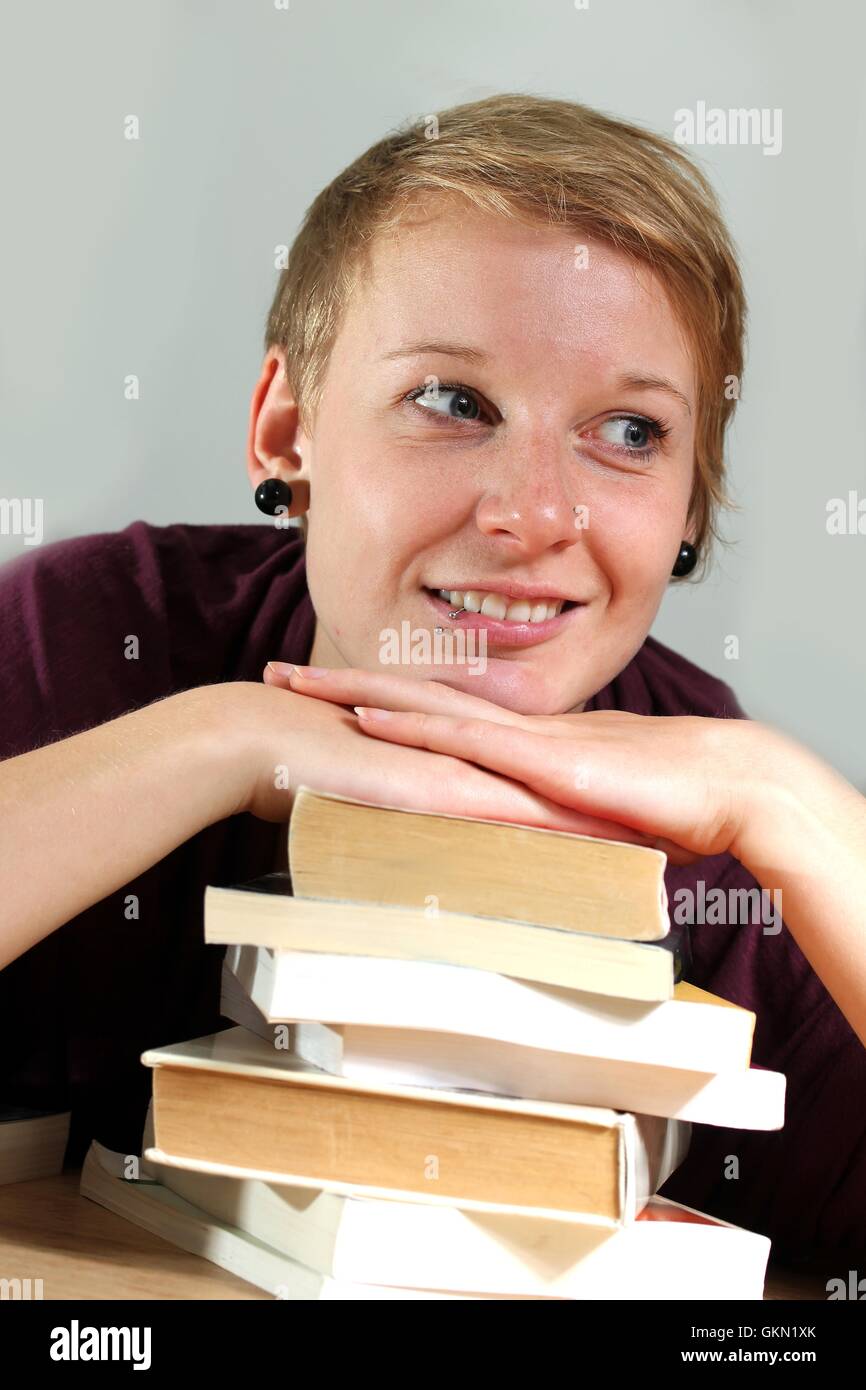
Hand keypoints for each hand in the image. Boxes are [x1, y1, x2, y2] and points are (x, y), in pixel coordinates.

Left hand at [263, 664, 865, 1046]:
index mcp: (521, 740)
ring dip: (354, 693)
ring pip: (421, 706)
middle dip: (342, 683)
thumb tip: (525, 842)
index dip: (382, 703)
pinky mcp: (538, 760)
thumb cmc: (676, 803)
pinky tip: (364, 717)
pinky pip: (460, 739)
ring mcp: (521, 739)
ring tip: (296, 680)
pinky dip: (409, 726)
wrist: (730, 786)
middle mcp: (511, 728)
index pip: (438, 715)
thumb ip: (553, 820)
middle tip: (281, 671)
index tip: (329, 697)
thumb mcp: (593, 814)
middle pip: (410, 697)